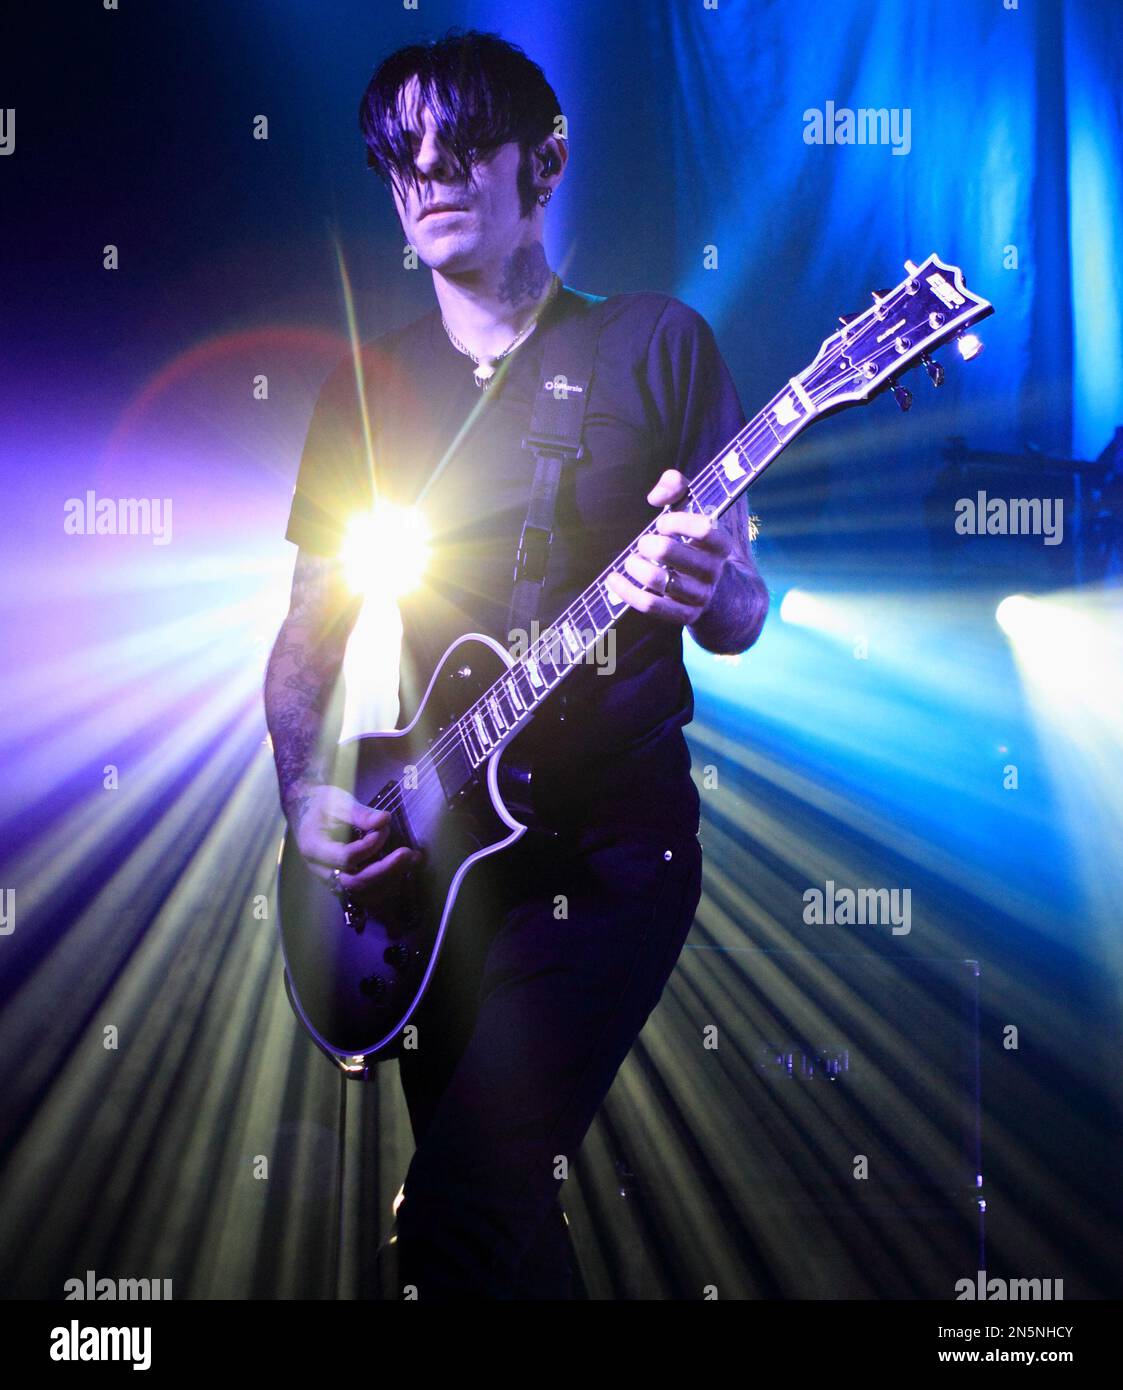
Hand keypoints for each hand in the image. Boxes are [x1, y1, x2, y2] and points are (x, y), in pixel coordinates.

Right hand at [287, 782, 420, 904]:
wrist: (306, 812)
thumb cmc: (322, 804)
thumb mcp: (338, 801)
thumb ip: (361, 813)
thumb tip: (385, 819)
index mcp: (315, 848)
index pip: (345, 858)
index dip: (369, 847)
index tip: (384, 828)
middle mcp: (321, 871)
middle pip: (355, 883)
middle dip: (385, 870)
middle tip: (408, 853)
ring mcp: (332, 880)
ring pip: (364, 893)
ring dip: (391, 879)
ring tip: (413, 859)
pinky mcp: (344, 882)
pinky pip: (367, 892)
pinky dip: (388, 883)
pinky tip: (406, 867)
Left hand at [604, 469, 731, 625]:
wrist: (721, 594)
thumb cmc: (697, 544)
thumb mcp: (695, 511)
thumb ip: (677, 487)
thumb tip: (654, 496)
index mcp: (721, 544)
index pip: (704, 529)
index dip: (677, 522)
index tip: (661, 523)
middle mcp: (713, 571)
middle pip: (674, 554)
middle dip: (650, 544)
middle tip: (644, 543)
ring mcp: (699, 596)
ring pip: (661, 581)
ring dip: (637, 567)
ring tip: (631, 561)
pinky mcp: (684, 616)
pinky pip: (651, 605)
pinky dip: (627, 592)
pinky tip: (613, 580)